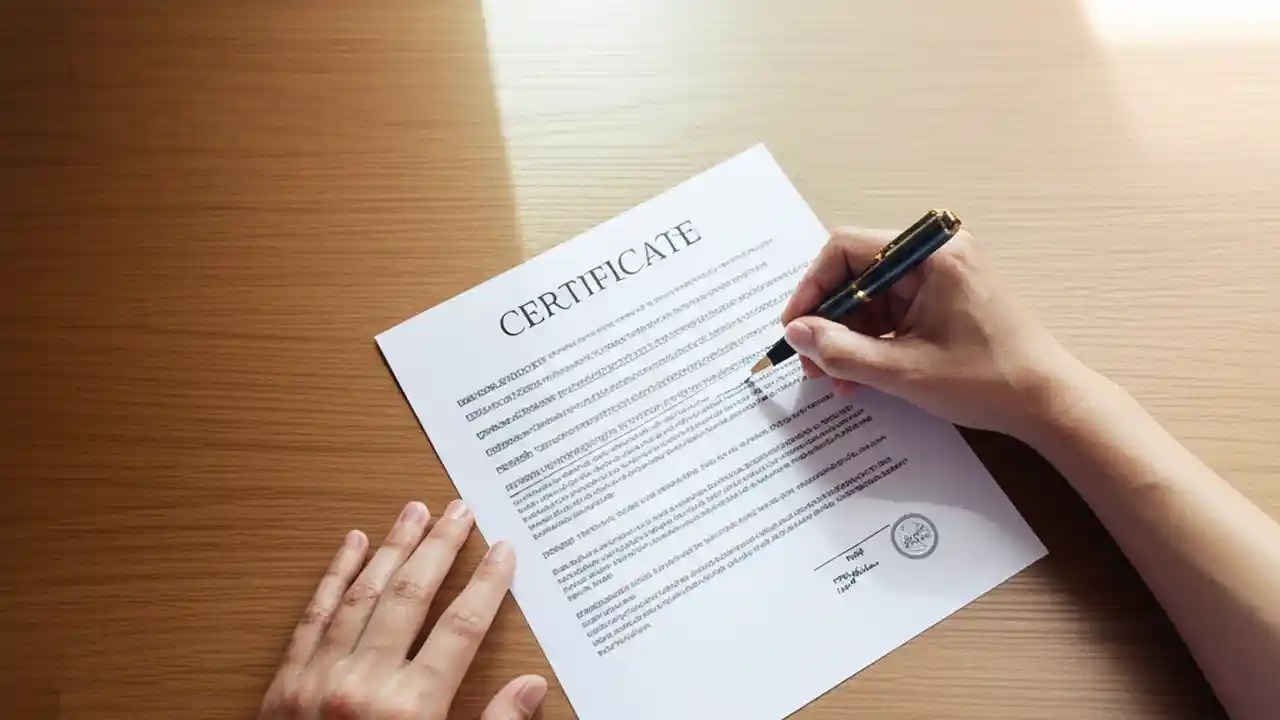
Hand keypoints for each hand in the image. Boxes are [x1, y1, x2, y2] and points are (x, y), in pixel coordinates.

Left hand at [259, 500, 545, 719]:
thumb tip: (531, 688)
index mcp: (411, 710)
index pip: (461, 628)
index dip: (487, 584)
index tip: (504, 550)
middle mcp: (364, 684)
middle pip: (411, 597)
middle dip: (441, 547)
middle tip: (461, 509)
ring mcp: (318, 679)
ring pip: (363, 594)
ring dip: (392, 548)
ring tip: (414, 510)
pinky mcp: (284, 685)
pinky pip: (313, 616)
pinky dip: (333, 576)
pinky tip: (351, 545)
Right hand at [780, 226, 1085, 438]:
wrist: (1047, 402)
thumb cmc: (988, 380)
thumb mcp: (903, 371)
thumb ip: (841, 350)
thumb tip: (796, 333)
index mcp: (931, 254)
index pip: (847, 248)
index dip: (812, 287)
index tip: (794, 326)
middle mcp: (936, 254)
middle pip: (857, 273)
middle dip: (828, 319)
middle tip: (808, 359)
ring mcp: (942, 276)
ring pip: (872, 297)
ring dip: (847, 336)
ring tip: (832, 376)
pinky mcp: (945, 299)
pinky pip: (893, 312)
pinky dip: (872, 341)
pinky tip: (858, 374)